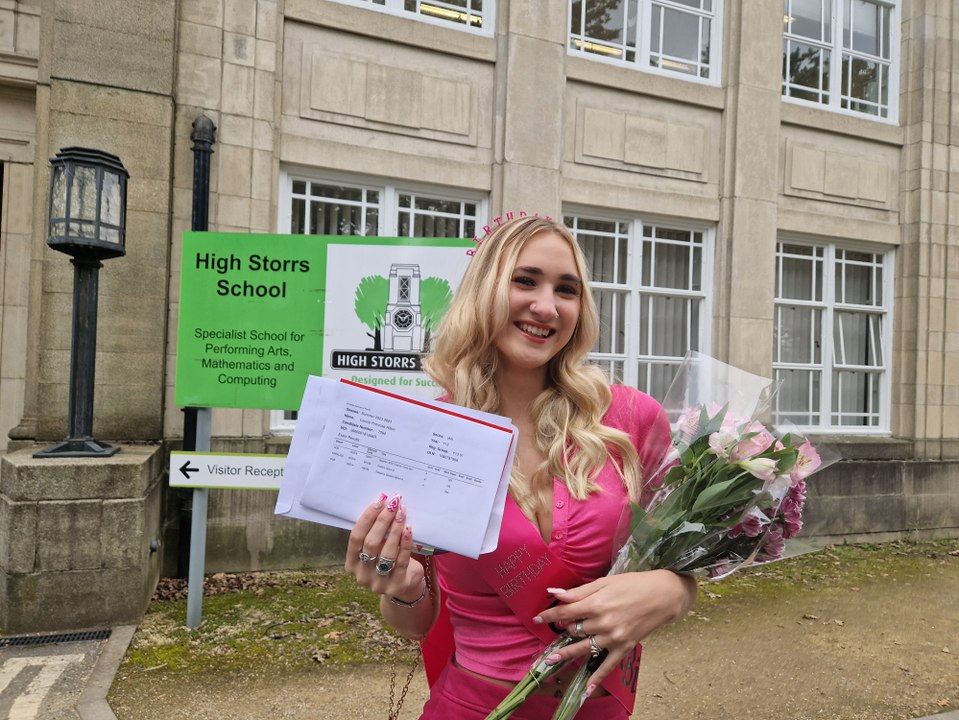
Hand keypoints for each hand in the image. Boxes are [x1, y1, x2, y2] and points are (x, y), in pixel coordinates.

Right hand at [345, 493, 423, 601]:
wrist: (404, 585)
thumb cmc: (387, 560)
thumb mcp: (376, 549)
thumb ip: (374, 533)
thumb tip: (382, 503)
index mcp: (351, 564)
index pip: (355, 538)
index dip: (367, 518)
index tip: (379, 500)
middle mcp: (362, 575)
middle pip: (370, 543)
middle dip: (382, 520)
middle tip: (393, 503)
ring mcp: (379, 583)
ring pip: (386, 552)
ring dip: (395, 529)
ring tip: (402, 513)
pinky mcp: (397, 586)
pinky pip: (402, 560)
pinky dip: (405, 543)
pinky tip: (409, 529)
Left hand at [532, 570, 695, 691]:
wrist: (663, 596)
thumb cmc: (633, 584)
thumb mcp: (605, 582)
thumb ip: (579, 591)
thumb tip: (555, 593)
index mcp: (596, 604)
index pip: (565, 612)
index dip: (549, 615)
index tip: (537, 617)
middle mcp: (602, 623)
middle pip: (574, 629)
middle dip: (563, 629)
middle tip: (557, 628)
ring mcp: (613, 638)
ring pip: (584, 648)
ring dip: (567, 654)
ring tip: (551, 659)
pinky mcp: (624, 647)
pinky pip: (608, 665)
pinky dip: (597, 678)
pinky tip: (586, 690)